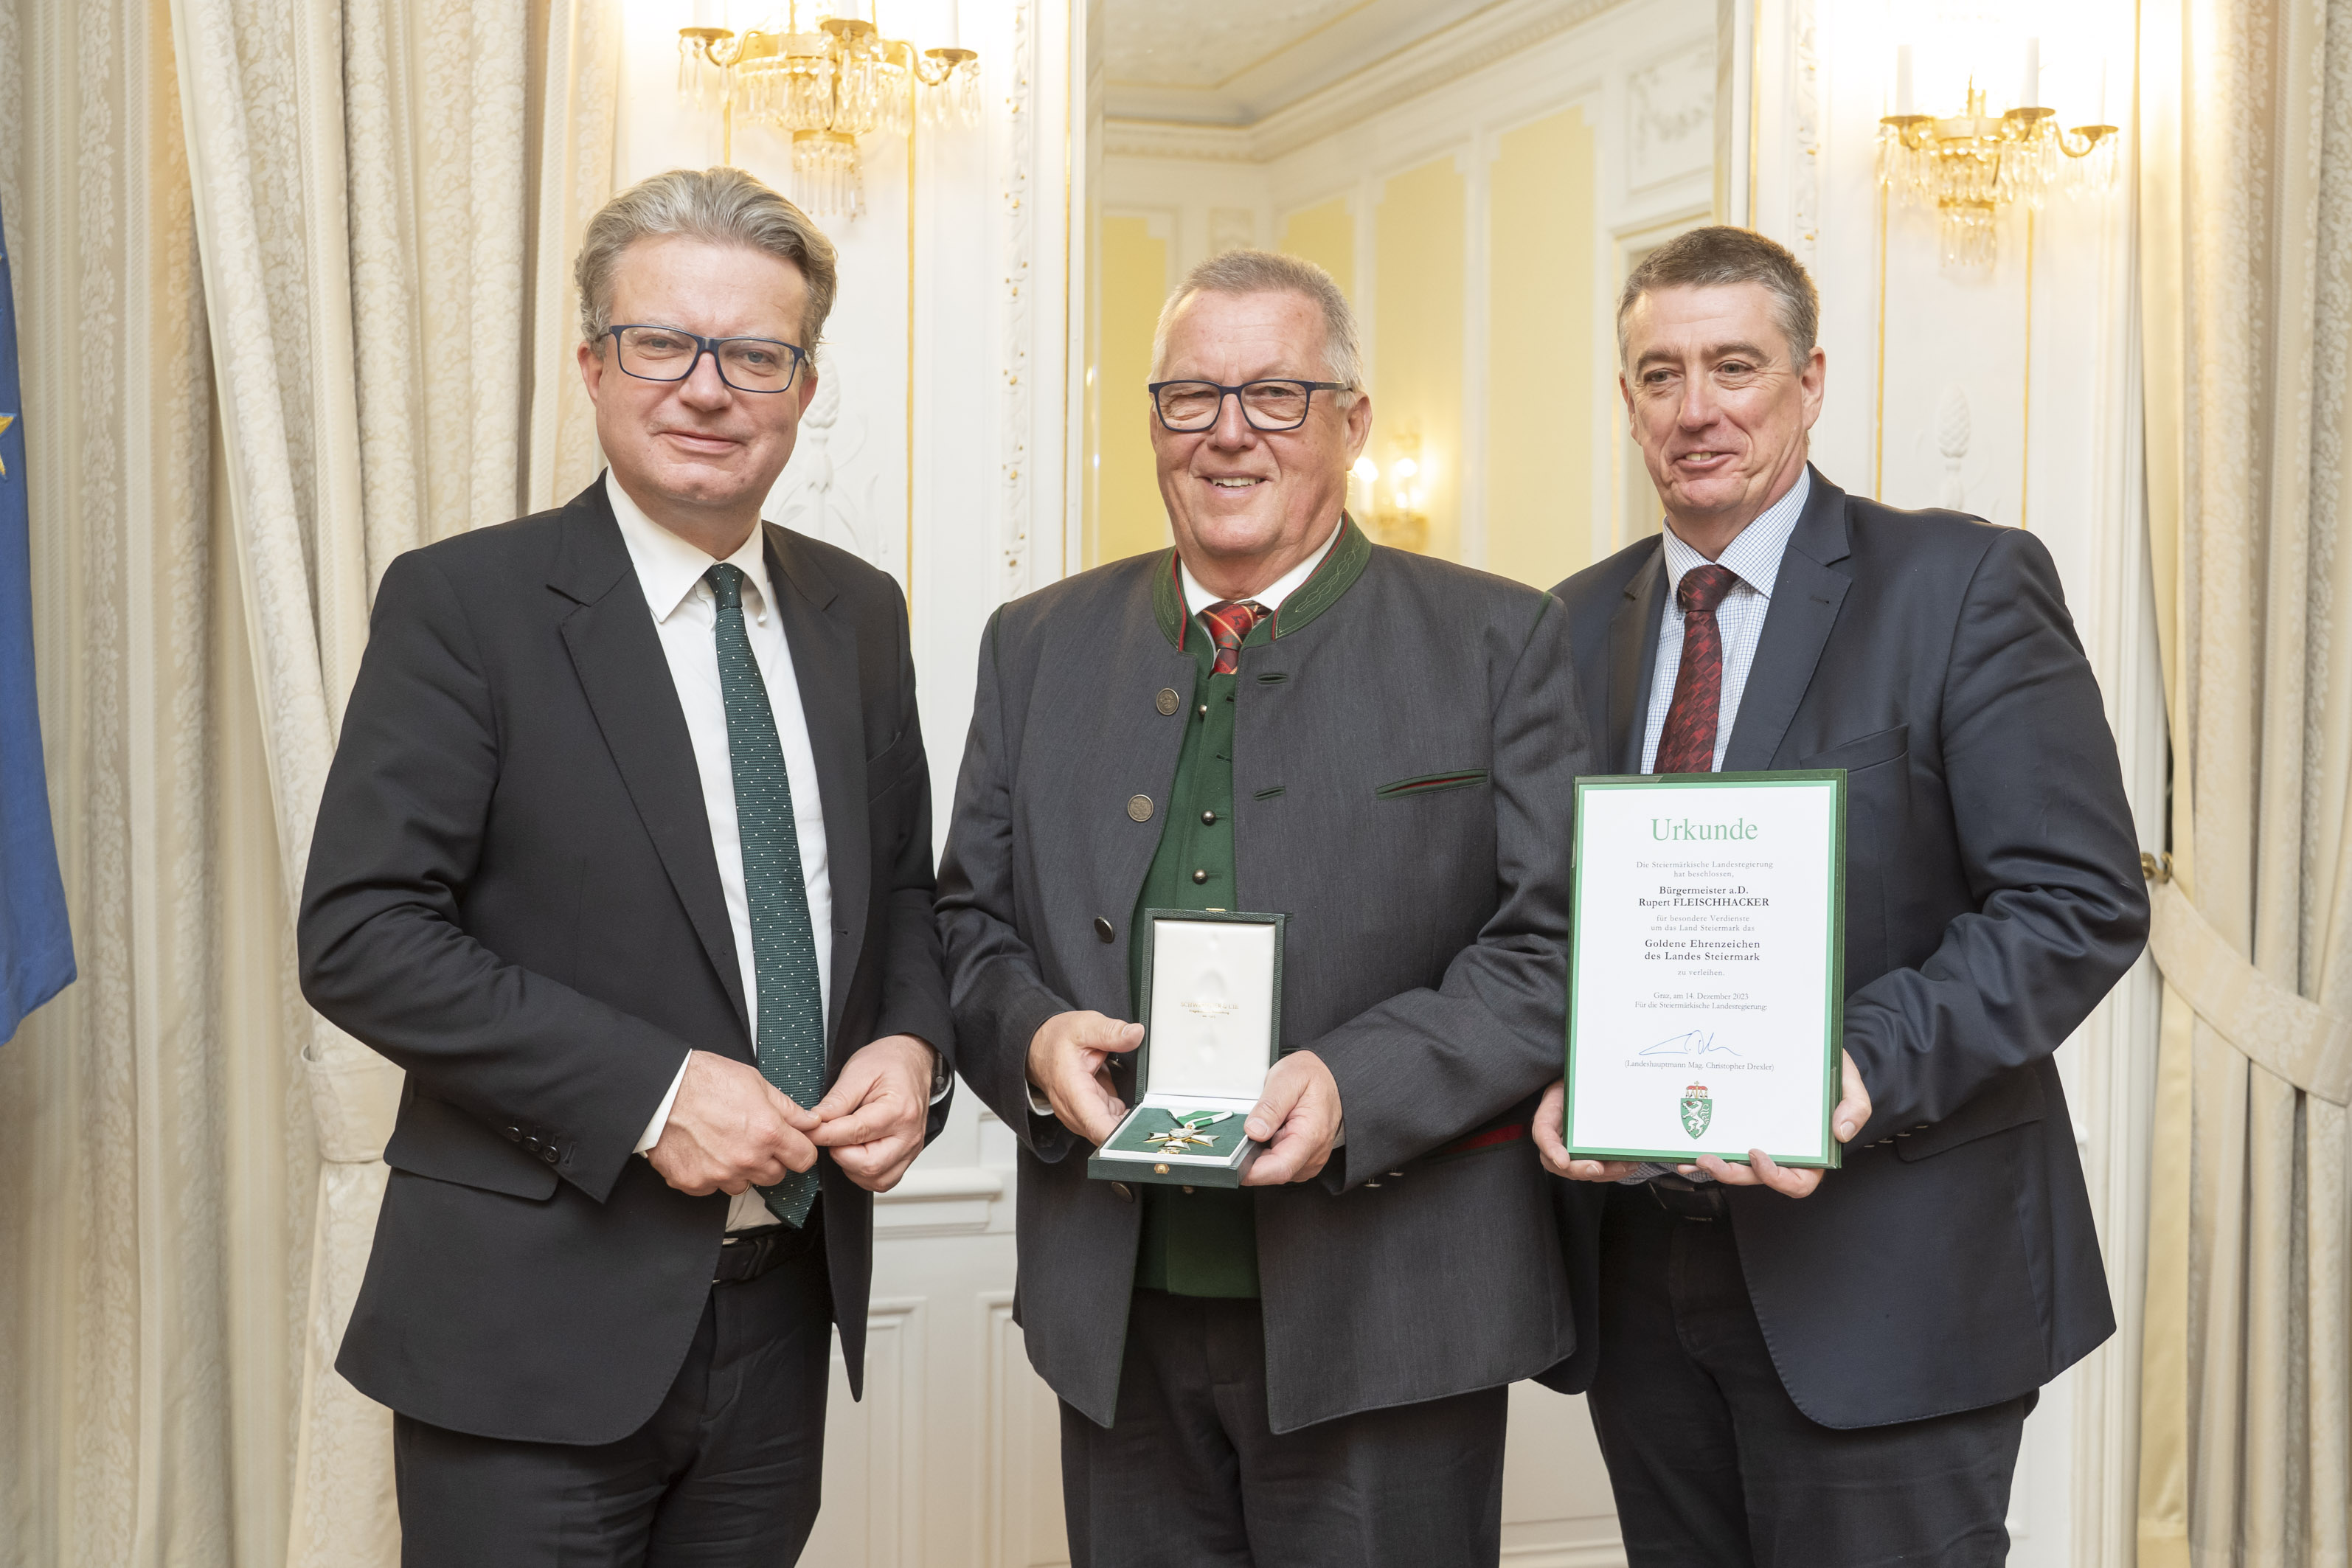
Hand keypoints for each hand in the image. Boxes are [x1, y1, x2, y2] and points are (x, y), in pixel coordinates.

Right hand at [648, 1049, 819, 1197]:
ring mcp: (718, 1175)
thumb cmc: (703, 1080)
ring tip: (723, 1142)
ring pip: (744, 1185)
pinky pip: (713, 1188)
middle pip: (776, 1176)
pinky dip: (711, 1174)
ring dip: (740, 1170)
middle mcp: (746, 1159)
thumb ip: (787, 1108)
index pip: (804, 1159)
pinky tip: (703, 1151)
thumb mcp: (755, 1082)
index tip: (792, 1145)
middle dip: (770, 1160)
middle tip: (752, 1139)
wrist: (658, 1090)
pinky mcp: (693, 1183)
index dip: (800, 1150)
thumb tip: (810, 1121)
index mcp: (767, 1133)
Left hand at [811, 1034, 936, 1192]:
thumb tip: (816, 1122)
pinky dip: (864, 1172)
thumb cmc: (889, 1063)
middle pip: (869, 1165)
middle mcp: (909, 1135)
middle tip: (831, 1135)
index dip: (825, 1135)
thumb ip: (837, 1100)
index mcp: (899, 1110)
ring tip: (845, 1141)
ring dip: (852, 1166)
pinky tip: (857, 1151)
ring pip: (875, 1179)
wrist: (912, 1062)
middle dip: (840, 1154)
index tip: (808, 1131)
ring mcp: (911, 1149)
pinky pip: (883, 1180)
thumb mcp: (858, 1071)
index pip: (856, 1133)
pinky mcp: (906, 1157)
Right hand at [1027, 1011, 1143, 1144]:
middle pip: (1109, 1136)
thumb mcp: (1084, 1027)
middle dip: (1134, 1132)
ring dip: (1133, 1126)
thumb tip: (1135, 1034)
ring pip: (1113, 1133)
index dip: (1121, 1136)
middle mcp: (1076, 1111)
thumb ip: (1111, 1031)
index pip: (1097, 1127)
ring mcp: (1084, 1116)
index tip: (1142, 1134)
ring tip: (1154, 1112)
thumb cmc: (1056, 1041)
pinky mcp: (1094, 1114)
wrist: (1040, 1048)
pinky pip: (1114, 1124)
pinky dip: (1129, 1119)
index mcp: (1073, 1092)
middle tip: (1161, 1121)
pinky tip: (1142, 1108)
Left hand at [1240, 1050, 1342, 1184]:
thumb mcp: (1287, 1079)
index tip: (1232, 1163)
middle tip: (1247, 1130)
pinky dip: (1268, 1153)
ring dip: (1261, 1155)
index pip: (1280, 1168)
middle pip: (1273, 1172)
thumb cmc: (1313, 1076)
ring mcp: (1309, 1159)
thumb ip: (1270, 1106)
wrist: (1331, 1077)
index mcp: (1311, 1135)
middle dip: (1253, 1158)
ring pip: (1274, 1171)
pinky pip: (1279, 1165)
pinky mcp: (1303, 1160)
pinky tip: (1271, 1134)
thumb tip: (1253, 1131)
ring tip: (1266, 1126)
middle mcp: (1313, 1154)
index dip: (1252, 1171)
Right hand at [1532, 1078, 1643, 1181]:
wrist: (1584, 1089)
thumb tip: (1594, 1103)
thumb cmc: (1574, 1087)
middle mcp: (1556, 1142)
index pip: (1543, 1136)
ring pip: (1583, 1172)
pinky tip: (1629, 1165)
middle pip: (1562, 1164)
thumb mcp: (1568, 1084)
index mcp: (1546, 1120)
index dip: (1552, 1151)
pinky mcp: (1588, 1157)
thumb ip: (1574, 1093)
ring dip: (1604, 1173)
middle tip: (1598, 1167)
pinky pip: (1599, 1171)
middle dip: (1581, 1170)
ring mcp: (1572, 1153)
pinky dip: (1614, 1171)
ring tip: (1624, 1165)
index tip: (1563, 1161)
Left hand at [1689, 1049, 1872, 1197]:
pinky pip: (1726, 1144)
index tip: (1757, 1154)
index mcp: (1813, 1154)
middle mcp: (1784, 1154)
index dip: (1775, 1177)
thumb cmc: (1834, 1074)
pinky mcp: (1744, 1127)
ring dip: (1713, 1167)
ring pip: (1737, 1166)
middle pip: (1757, 1177)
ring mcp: (1761, 1141)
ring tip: (1692, 1158)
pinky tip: (1686, 1147)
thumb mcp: (1852, 1086)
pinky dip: (1706, 1149)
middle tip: (1709, 1159)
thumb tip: (1840, 1132)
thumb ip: (1855, 1108)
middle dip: (1731, 1173)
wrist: (1812, 1052)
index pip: (1797, 1183)